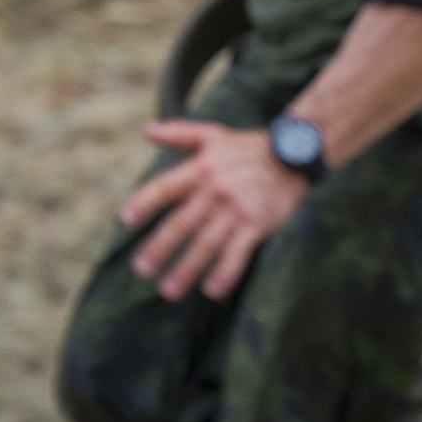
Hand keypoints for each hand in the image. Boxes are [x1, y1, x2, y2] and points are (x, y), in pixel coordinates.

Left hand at [123, 120, 307, 301]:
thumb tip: (147, 130)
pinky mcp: (258, 223)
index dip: (145, 202)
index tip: (126, 220)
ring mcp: (238, 208)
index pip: (166, 187)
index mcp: (201, 168)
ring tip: (169, 291)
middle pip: (181, 223)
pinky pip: (238, 253)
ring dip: (186, 269)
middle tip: (141, 270)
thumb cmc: (248, 147)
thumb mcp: (215, 135)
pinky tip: (211, 291)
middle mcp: (216, 189)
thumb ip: (180, 134)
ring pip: (206, 244)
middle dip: (160, 248)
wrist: (295, 153)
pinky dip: (225, 273)